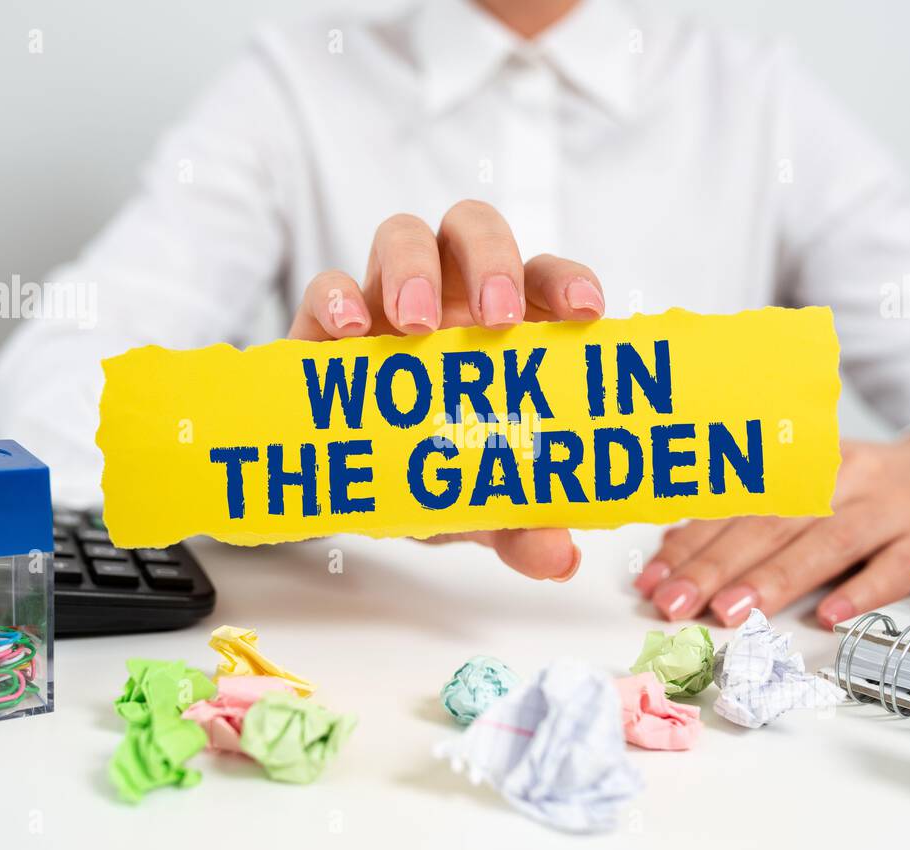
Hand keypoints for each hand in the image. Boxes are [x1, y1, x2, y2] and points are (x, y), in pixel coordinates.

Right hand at [291, 199, 603, 580]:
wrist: (345, 482)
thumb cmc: (428, 468)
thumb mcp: (477, 505)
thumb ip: (520, 526)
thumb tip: (559, 558)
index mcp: (505, 327)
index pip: (545, 279)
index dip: (568, 282)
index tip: (586, 312)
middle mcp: (449, 297)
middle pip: (474, 230)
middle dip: (492, 259)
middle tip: (497, 316)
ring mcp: (385, 300)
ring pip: (403, 235)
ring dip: (413, 267)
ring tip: (416, 324)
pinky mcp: (324, 323)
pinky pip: (327, 286)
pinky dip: (337, 298)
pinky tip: (349, 333)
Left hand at [634, 434, 909, 627]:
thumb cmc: (865, 492)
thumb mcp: (807, 489)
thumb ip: (746, 518)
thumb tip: (673, 550)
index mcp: (802, 463)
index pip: (737, 506)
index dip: (690, 544)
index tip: (651, 582)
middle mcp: (844, 478)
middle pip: (771, 523)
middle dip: (717, 566)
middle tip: (676, 605)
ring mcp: (892, 507)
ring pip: (827, 541)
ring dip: (776, 578)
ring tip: (732, 612)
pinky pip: (899, 566)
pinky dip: (865, 590)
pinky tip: (830, 617)